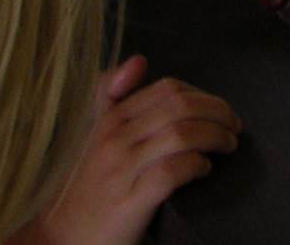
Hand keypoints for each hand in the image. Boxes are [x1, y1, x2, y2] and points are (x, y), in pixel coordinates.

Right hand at [12, 58, 240, 244]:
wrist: (56, 237)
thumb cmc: (82, 189)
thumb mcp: (89, 136)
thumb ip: (110, 98)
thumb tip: (138, 61)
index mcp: (108, 120)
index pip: (166, 90)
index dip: (201, 94)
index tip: (218, 108)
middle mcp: (114, 139)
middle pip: (179, 107)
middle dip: (217, 111)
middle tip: (233, 125)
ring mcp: (121, 169)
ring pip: (181, 134)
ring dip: (215, 136)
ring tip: (227, 145)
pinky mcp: (129, 202)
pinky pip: (172, 171)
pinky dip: (196, 165)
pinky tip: (204, 170)